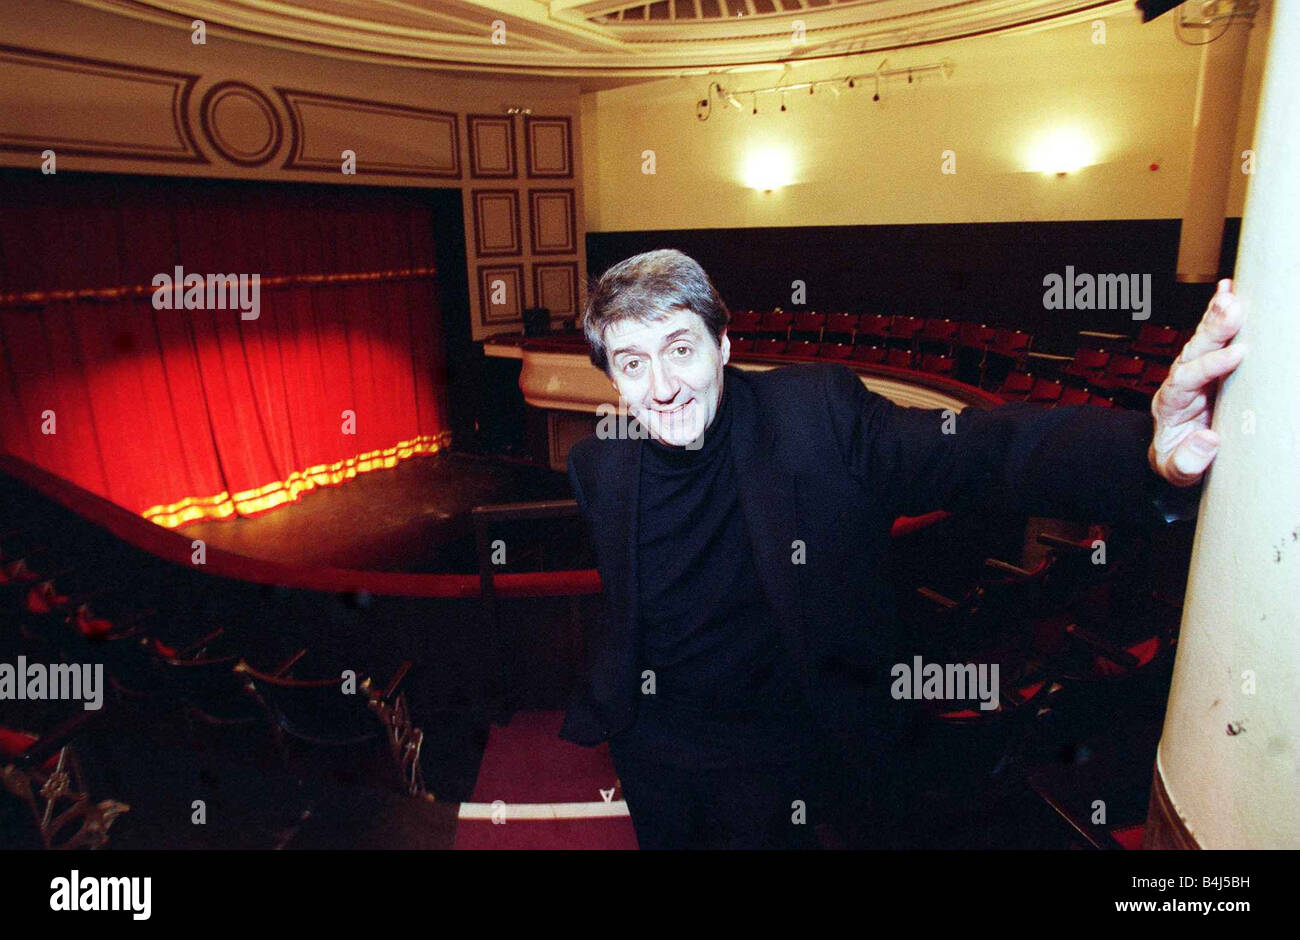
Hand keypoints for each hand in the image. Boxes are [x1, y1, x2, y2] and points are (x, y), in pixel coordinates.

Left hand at [1148, 279, 1245, 485]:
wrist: (1176, 454)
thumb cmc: (1178, 460)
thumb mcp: (1176, 471)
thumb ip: (1187, 462)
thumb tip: (1208, 439)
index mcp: (1170, 404)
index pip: (1186, 379)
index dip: (1210, 367)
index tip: (1236, 356)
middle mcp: (1179, 382)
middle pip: (1193, 351)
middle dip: (1213, 330)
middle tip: (1231, 307)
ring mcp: (1194, 371)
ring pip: (1203, 340)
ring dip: (1217, 316)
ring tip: (1232, 294)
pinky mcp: (1210, 366)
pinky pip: (1213, 337)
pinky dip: (1219, 312)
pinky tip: (1229, 288)